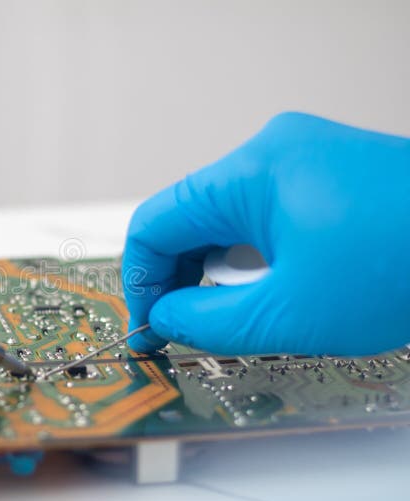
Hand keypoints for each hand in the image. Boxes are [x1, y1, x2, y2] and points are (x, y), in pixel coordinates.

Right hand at [122, 112, 409, 355]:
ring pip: (221, 216)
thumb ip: (206, 322)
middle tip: (181, 327)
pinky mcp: (323, 172)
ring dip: (213, 267)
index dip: (140, 282)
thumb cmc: (408, 265)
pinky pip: (258, 212)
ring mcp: (300, 156)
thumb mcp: (289, 315)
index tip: (149, 325)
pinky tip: (267, 286)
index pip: (154, 223)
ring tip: (232, 311)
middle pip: (186, 217)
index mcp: (250, 172)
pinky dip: (248, 253)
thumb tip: (167, 320)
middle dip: (176, 276)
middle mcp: (270, 150)